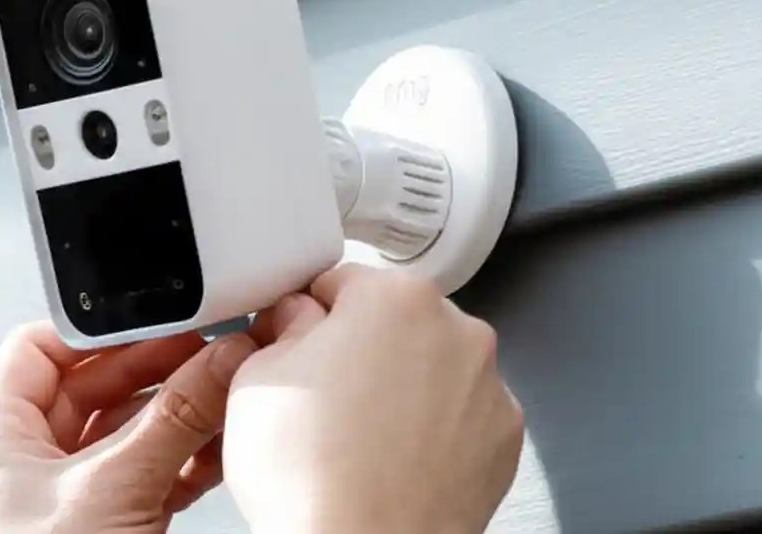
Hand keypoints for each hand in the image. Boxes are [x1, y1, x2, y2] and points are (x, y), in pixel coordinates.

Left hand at [0, 321, 255, 533]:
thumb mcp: (110, 492)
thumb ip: (170, 420)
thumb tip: (219, 361)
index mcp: (4, 445)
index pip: (37, 352)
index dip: (92, 329)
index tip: (151, 316)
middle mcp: (36, 468)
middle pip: (96, 387)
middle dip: (156, 365)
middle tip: (208, 346)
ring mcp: (77, 500)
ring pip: (132, 431)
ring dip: (182, 410)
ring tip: (227, 390)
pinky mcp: (116, 528)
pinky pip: (155, 473)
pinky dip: (191, 456)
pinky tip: (222, 446)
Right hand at [225, 265, 523, 533]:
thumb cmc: (314, 478)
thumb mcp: (258, 377)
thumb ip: (284, 327)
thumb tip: (297, 320)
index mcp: (395, 297)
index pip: (338, 283)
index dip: (306, 318)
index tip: (296, 346)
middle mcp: (456, 330)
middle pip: (392, 322)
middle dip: (360, 351)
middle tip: (323, 401)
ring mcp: (487, 385)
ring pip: (430, 367)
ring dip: (401, 388)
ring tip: (360, 439)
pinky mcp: (503, 437)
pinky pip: (459, 414)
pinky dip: (433, 429)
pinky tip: (395, 459)